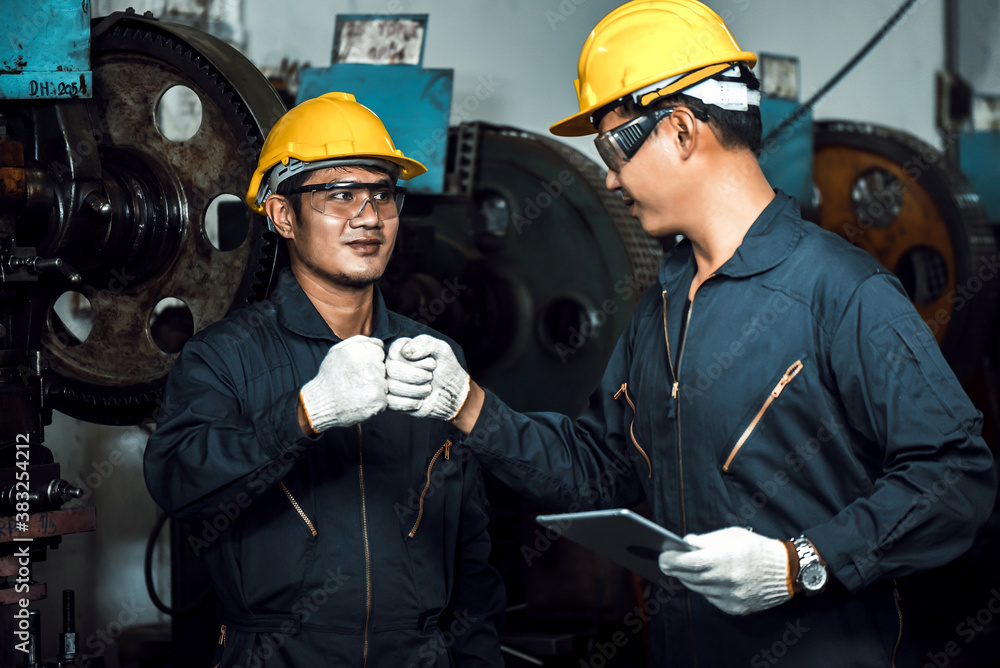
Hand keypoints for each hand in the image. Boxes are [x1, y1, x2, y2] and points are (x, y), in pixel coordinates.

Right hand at [299, 336, 386, 431]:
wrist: (321, 404)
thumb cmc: (330, 376)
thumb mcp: (337, 351)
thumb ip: (360, 341)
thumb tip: (380, 343)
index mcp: (359, 351)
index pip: (379, 352)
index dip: (370, 361)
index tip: (358, 369)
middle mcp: (368, 365)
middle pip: (384, 368)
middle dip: (374, 374)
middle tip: (356, 382)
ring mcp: (375, 383)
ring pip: (385, 383)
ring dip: (375, 388)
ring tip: (358, 392)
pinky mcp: (378, 400)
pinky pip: (385, 398)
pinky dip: (375, 401)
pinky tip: (361, 401)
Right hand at [385, 335, 469, 420]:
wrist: (453, 393)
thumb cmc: (446, 369)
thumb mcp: (441, 349)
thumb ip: (424, 343)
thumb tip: (404, 352)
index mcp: (399, 349)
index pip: (396, 352)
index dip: (418, 361)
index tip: (433, 364)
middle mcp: (391, 365)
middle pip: (393, 370)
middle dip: (418, 376)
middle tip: (430, 377)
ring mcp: (389, 383)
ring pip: (393, 386)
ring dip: (418, 389)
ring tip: (428, 388)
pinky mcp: (391, 402)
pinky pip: (393, 403)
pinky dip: (413, 402)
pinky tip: (421, 399)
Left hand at [658, 527, 790, 615]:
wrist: (787, 572)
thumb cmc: (758, 549)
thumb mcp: (732, 535)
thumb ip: (707, 540)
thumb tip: (686, 543)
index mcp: (725, 559)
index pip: (688, 562)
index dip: (671, 559)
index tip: (663, 555)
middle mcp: (726, 580)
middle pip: (690, 577)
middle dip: (676, 569)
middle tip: (667, 562)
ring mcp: (731, 597)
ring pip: (698, 589)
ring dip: (688, 579)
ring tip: (684, 569)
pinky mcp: (735, 608)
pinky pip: (711, 598)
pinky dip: (705, 589)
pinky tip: (706, 579)